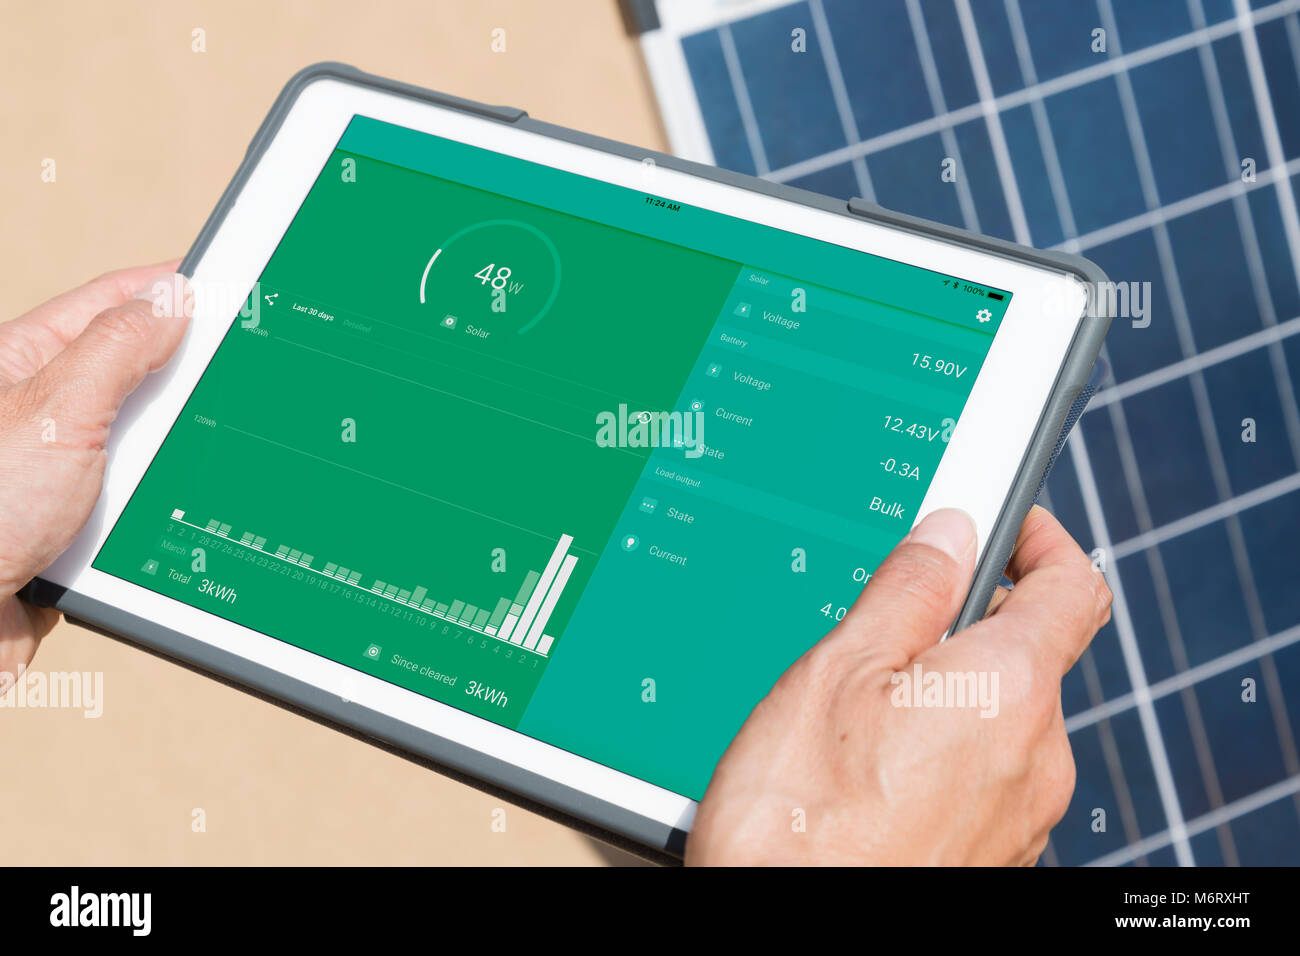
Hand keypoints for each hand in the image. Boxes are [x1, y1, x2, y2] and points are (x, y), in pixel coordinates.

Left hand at [0, 263, 189, 680]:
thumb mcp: (56, 412)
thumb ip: (117, 348)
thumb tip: (169, 299)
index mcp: (19, 363)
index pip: (109, 304)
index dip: (168, 290)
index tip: (226, 288)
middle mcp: (35, 411)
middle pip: (133, 372)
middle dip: (183, 376)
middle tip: (239, 369)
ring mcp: (53, 468)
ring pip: (140, 441)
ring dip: (171, 451)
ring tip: (209, 447)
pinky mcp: (71, 524)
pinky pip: (137, 500)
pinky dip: (162, 503)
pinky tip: (186, 507)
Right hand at [686, 505, 1111, 865]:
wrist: (786, 941)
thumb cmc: (800, 825)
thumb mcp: (837, 672)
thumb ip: (907, 591)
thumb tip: (949, 534)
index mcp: (1008, 689)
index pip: (1072, 585)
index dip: (1043, 541)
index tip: (1005, 526)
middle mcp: (1037, 757)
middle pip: (1027, 657)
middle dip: (965, 630)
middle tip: (885, 631)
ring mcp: (1021, 818)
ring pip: (999, 723)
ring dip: (946, 699)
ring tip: (857, 715)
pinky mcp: (994, 860)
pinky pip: (982, 781)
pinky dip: (940, 757)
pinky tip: (867, 774)